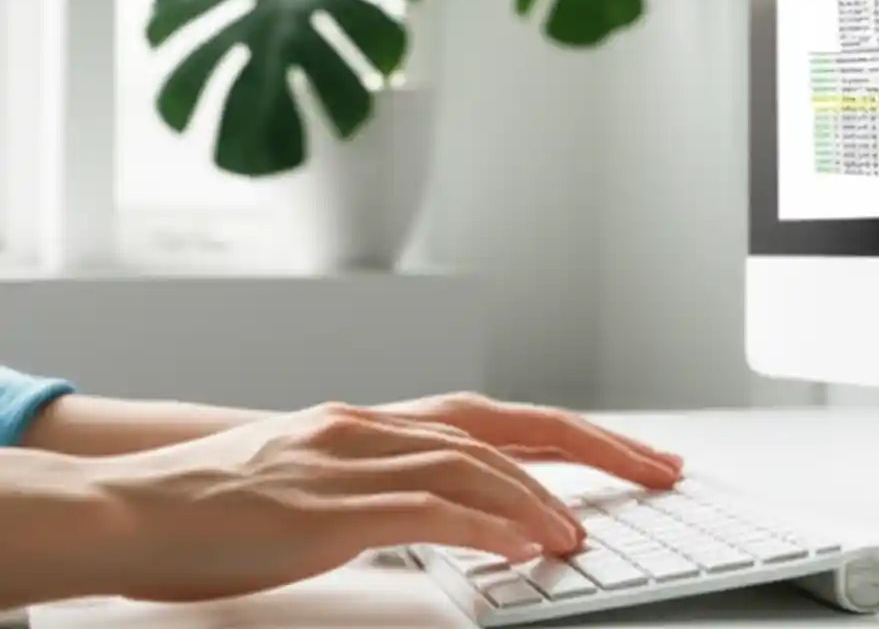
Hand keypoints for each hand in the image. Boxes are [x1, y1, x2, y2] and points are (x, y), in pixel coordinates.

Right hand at [83, 402, 593, 602]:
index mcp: (382, 423)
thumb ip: (390, 484)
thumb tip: (459, 509)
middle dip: (595, 447)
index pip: (501, 418)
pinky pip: (425, 509)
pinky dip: (483, 524)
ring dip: (539, 498)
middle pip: (510, 424)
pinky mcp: (329, 506)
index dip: (576, 435)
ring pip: (475, 463)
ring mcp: (354, 461)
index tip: (634, 458)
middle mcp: (378, 427)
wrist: (135, 504)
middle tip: (660, 472)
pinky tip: (521, 544)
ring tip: (584, 533)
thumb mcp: (322, 479)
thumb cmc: (227, 502)